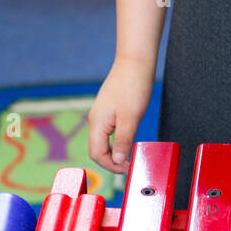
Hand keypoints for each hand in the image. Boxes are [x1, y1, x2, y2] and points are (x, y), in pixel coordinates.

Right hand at [88, 57, 155, 173]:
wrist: (135, 62)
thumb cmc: (133, 86)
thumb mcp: (131, 117)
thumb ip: (123, 140)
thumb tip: (117, 161)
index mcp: (97, 123)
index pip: (97, 154)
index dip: (111, 166)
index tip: (128, 168)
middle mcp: (96, 120)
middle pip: (98, 150)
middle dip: (112, 161)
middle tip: (130, 165)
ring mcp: (101, 115)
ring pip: (103, 142)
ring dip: (115, 152)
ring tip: (130, 156)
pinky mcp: (109, 110)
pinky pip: (108, 132)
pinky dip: (116, 141)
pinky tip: (128, 141)